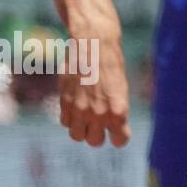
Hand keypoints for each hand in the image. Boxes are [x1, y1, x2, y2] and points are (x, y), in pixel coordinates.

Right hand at [58, 31, 129, 147]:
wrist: (94, 44)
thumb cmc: (112, 64)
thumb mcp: (121, 88)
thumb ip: (115, 109)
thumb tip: (113, 125)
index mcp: (118, 110)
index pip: (119, 141)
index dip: (119, 136)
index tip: (119, 131)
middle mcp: (99, 113)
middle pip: (95, 142)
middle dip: (99, 134)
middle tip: (101, 124)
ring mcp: (80, 109)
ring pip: (77, 136)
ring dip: (82, 129)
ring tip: (88, 117)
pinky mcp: (65, 102)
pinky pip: (65, 122)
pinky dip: (71, 119)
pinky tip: (77, 108)